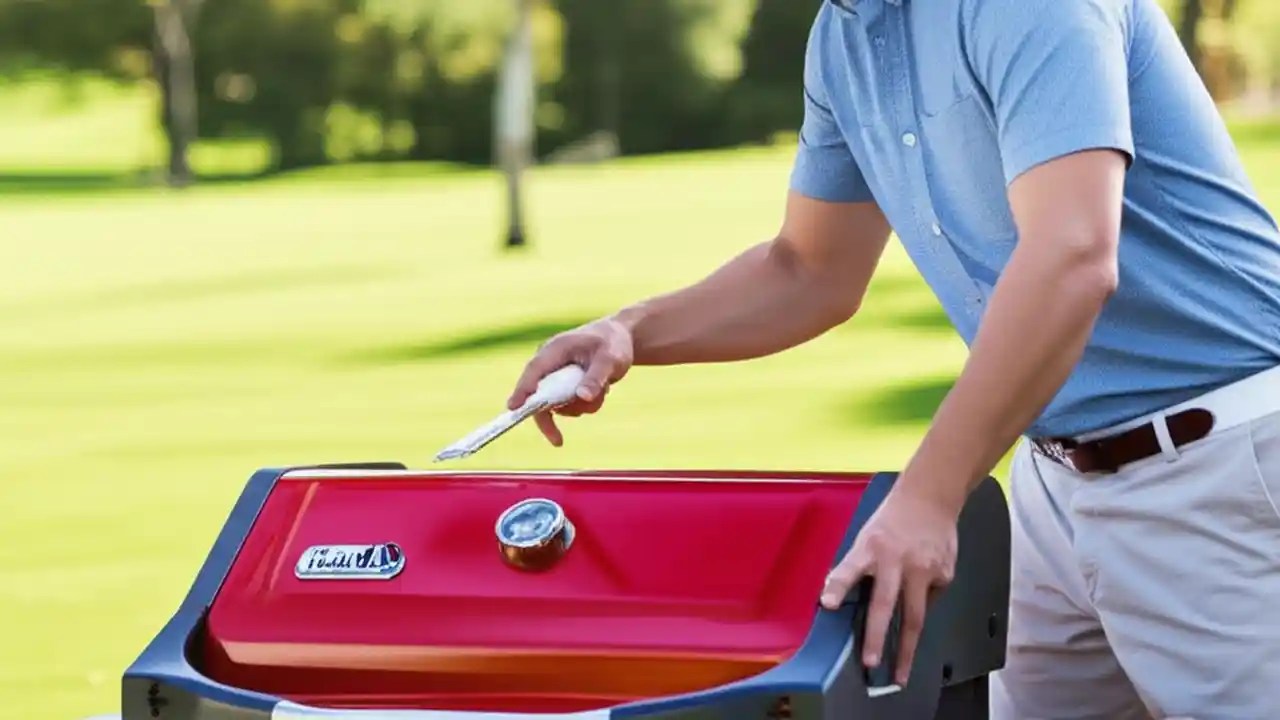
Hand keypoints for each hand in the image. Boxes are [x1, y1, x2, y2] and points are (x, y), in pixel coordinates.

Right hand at [507, 316, 634, 445]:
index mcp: (555, 349)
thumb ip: (595, 378)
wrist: (620, 340)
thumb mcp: (609, 359)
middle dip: (554, 415)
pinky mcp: (564, 386)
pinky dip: (586, 405)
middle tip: (558, 441)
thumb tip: (581, 397)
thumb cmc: (612, 343)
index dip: (523, 390)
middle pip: (539, 395)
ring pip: (558, 404)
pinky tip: (602, 390)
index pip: (534, 371)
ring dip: (581, 406)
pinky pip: (569, 405)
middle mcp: (550, 364)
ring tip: (605, 389)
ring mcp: (556, 376)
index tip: (513, 407)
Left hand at [820, 482, 958, 685]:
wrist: (931, 498)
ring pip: (915, 616)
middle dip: (877, 637)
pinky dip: (923, 602)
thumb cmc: (891, 521)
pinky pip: (931, 600)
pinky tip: (922, 585)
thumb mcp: (866, 537)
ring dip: (906, 649)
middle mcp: (897, 560)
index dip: (838, 586)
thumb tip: (835, 599)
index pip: (849, 568)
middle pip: (886, 604)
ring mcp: (924, 569)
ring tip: (900, 674)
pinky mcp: (945, 574)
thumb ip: (856, 566)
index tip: (825, 604)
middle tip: (870, 663)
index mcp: (871, 548)